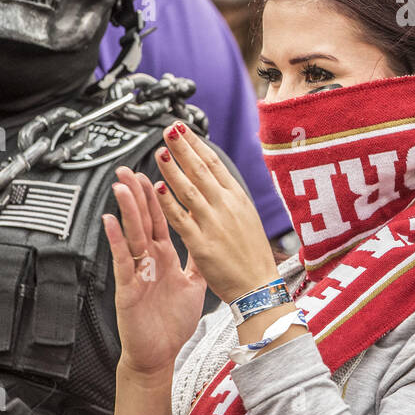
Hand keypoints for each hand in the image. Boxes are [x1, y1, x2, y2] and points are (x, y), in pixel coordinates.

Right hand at [102, 167, 207, 375]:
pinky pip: (122, 259)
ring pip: (131, 234)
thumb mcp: (192, 285)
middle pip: (143, 220)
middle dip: (138, 194)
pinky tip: (110, 221)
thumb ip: (196, 262)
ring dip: (127, 209)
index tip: (158, 171)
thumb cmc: (172, 323)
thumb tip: (207, 243)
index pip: (162, 220)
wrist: (160, 354)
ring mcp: (137, 271)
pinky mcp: (128, 287)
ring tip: (122, 184)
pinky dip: (116, 240)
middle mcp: (149, 260)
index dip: (159, 197)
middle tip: (130, 167)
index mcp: (165, 257)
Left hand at [153, 122, 278, 303]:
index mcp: (238, 198)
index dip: (196, 144)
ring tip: (160, 152)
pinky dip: (168, 202)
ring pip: (188, 190)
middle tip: (168, 130)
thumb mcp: (247, 218)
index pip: (214, 163)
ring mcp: (214, 224)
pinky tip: (157, 188)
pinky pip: (180, 218)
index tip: (183, 129)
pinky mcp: (201, 244)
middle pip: (200, 170)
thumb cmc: (252, 254)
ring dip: (173, 169)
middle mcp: (227, 206)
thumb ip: (229, 199)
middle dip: (183, 148)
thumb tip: (215, 180)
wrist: (258, 285)